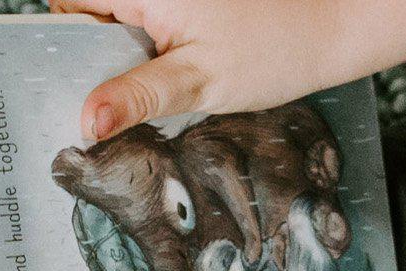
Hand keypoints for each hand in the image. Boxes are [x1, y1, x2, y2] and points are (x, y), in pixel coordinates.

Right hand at [48, 0, 405, 139]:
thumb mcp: (198, 83)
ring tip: (169, 76)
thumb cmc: (277, 49)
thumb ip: (136, 97)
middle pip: (92, 8)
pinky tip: (183, 64)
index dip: (72, 41)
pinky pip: (148, 18)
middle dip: (104, 50)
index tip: (94, 78)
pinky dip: (155, 44)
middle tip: (138, 87)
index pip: (68, 3)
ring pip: (121, 15)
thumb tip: (84, 123)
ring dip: (131, 51)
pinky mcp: (186, 0)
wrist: (337, 26)